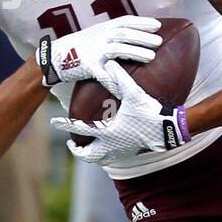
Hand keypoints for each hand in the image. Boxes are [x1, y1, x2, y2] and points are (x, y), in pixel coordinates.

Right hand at [37, 15, 161, 90]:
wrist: (54, 56)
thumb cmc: (80, 46)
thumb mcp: (96, 34)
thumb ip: (114, 33)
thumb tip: (137, 34)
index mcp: (103, 28)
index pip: (125, 21)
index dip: (142, 22)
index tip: (157, 25)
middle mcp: (99, 36)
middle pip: (125, 34)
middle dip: (143, 37)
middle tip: (159, 41)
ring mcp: (94, 50)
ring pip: (118, 49)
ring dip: (136, 53)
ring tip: (152, 56)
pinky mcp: (88, 66)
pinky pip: (104, 74)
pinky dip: (115, 82)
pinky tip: (125, 88)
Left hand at [50, 61, 191, 164]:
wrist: (168, 130)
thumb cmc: (149, 112)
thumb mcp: (133, 93)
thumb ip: (120, 77)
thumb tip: (109, 62)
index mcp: (107, 132)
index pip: (80, 129)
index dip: (64, 124)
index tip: (53, 121)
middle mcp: (111, 145)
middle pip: (87, 154)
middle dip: (77, 150)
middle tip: (71, 143)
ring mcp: (121, 151)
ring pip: (99, 160)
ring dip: (90, 155)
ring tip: (86, 150)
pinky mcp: (131, 153)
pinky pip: (112, 159)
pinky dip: (105, 156)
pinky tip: (106, 149)